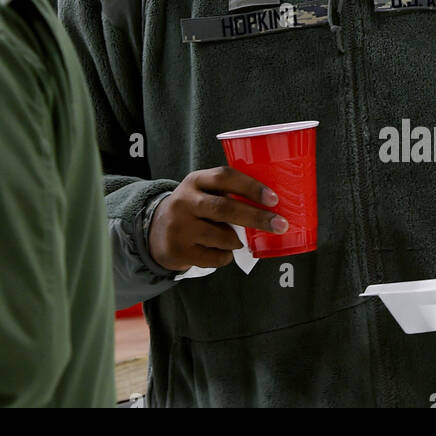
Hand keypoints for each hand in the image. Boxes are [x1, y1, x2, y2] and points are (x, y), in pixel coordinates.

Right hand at [149, 166, 284, 272]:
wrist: (155, 231)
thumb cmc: (193, 210)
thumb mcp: (203, 193)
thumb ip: (227, 195)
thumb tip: (269, 208)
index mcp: (195, 181)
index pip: (224, 177)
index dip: (250, 187)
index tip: (273, 199)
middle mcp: (184, 201)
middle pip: (225, 208)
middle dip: (257, 217)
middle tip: (280, 225)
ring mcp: (179, 227)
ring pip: (223, 237)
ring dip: (238, 241)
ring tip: (236, 240)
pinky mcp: (178, 250)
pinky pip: (216, 257)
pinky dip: (226, 256)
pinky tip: (220, 251)